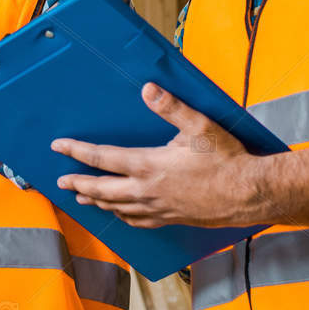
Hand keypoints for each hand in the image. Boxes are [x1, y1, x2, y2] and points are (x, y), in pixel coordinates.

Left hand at [50, 82, 262, 227]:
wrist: (249, 194)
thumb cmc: (226, 160)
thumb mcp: (200, 126)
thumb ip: (171, 107)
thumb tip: (148, 89)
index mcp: (148, 166)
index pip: (102, 158)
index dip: (77, 151)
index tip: (59, 146)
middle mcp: (147, 191)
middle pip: (101, 189)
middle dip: (78, 183)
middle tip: (60, 181)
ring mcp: (157, 208)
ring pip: (115, 207)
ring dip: (95, 201)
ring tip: (81, 198)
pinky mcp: (170, 218)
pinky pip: (136, 221)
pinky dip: (121, 216)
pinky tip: (119, 214)